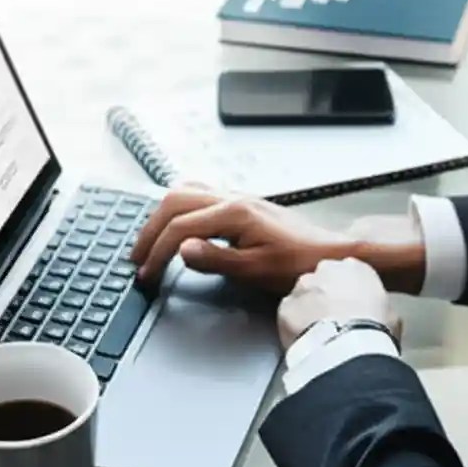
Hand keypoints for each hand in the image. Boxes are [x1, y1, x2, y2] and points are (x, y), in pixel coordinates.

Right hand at [131, 183, 356, 293]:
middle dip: (150, 230)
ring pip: (185, 192)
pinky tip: (176, 225)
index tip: (146, 274)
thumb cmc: (298, 265)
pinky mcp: (241, 203)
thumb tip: (181, 249)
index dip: (158, 253)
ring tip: (150, 242)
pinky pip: (199, 194)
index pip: (181, 228)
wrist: (330, 254)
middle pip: (174, 202)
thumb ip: (216, 259)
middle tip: (138, 258)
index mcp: (234, 213)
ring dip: (162, 215)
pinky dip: (178, 208)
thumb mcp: (257, 270)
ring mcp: (237, 197)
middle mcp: (232, 198)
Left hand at [278, 258, 402, 350]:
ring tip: (316, 333)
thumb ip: (377, 306)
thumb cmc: (376, 330)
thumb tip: (375, 314)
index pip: (349, 274)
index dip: (348, 292)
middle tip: (331, 320)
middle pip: (322, 281)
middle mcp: (325, 269)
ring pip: (302, 296)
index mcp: (355, 268)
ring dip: (307, 310)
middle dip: (324, 296)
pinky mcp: (285, 306)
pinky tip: (303, 340)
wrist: (348, 347)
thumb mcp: (391, 316)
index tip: (350, 307)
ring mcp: (302, 286)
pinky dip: (292, 325)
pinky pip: (288, 314)